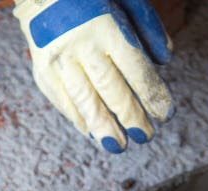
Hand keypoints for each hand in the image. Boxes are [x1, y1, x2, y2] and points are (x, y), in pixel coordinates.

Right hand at [13, 0, 174, 153]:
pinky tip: (93, 133)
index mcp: (106, 26)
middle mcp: (81, 44)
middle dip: (130, 116)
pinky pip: (62, 100)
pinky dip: (79, 119)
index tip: (165, 115)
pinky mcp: (41, 68)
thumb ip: (148, 27)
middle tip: (145, 137)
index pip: (135, 68)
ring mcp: (58, 58)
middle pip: (110, 88)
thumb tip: (164, 62)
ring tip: (118, 146)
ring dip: (103, 127)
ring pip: (84, 99)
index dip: (152, 94)